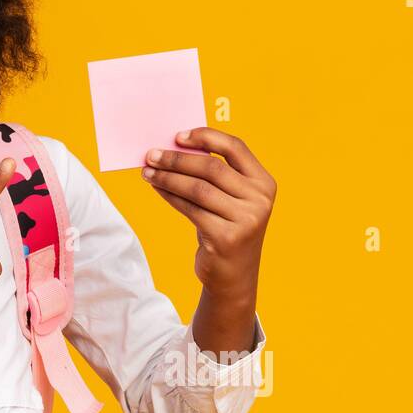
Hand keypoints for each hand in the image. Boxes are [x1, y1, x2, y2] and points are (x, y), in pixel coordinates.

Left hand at [142, 128, 275, 299]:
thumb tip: (172, 148)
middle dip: (176, 159)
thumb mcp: (230, 200)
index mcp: (264, 183)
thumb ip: (214, 175)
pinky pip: (190, 209)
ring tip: (148, 172)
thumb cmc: (226, 228)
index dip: (205, 137)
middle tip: (151, 155)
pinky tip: (157, 189)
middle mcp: (260, 200)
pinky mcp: (226, 237)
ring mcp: (246, 220)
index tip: (177, 136)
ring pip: (197, 188)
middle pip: (211, 168)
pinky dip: (169, 196)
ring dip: (168, 177)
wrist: (233, 276)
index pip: (235, 147)